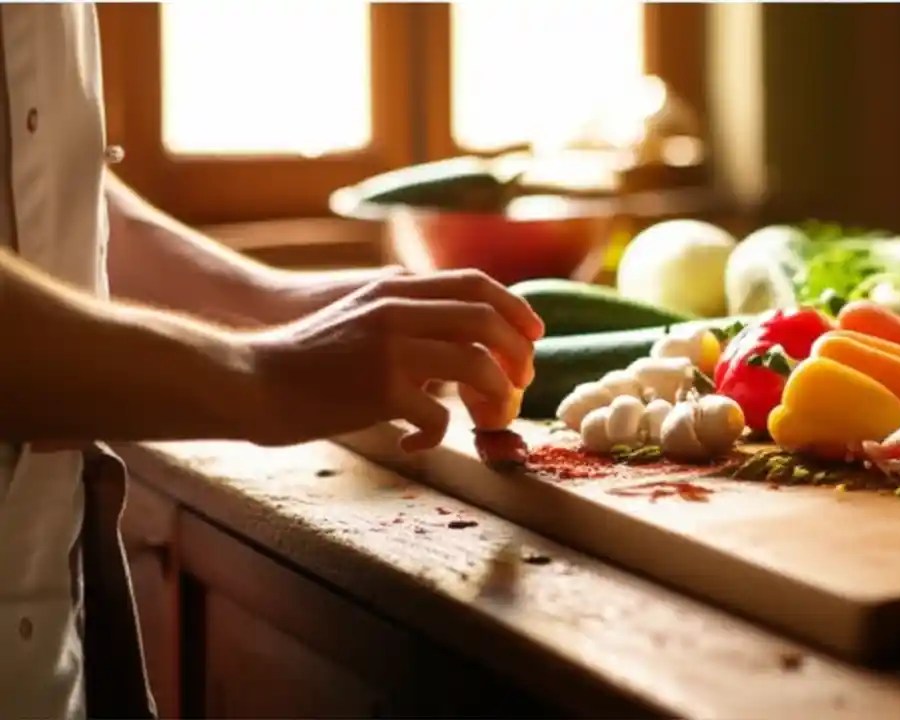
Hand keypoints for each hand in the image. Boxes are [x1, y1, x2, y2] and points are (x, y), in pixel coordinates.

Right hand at [242, 269, 542, 450]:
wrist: (249, 378)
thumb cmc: (306, 358)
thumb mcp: (360, 315)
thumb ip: (407, 317)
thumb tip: (459, 344)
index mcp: (395, 289)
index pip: (476, 283)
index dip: (515, 307)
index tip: (534, 335)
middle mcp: (397, 311)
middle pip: (487, 321)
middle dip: (517, 354)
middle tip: (521, 383)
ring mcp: (390, 350)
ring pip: (477, 366)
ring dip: (496, 397)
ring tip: (487, 419)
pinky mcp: (379, 391)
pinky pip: (438, 416)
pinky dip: (438, 435)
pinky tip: (416, 443)